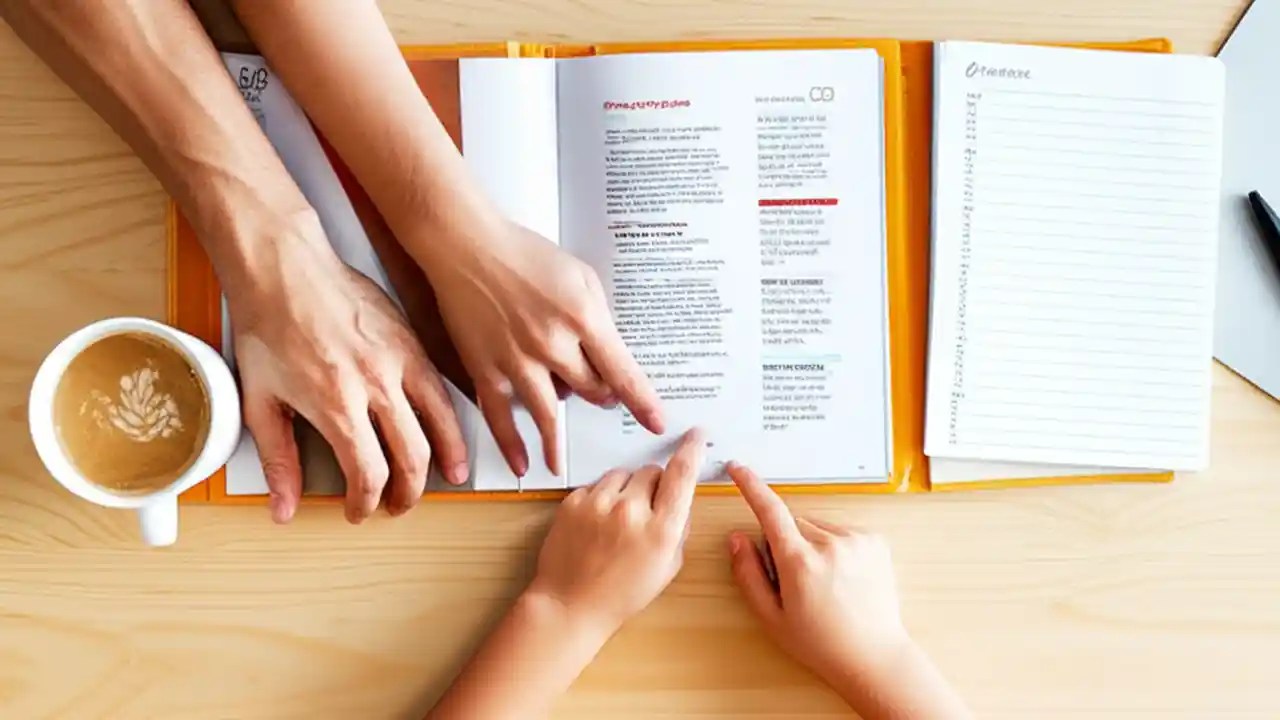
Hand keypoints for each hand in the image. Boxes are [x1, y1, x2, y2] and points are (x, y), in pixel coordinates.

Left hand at [226, 211, 466, 523]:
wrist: (284, 269)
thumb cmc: (268, 328)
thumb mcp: (260, 400)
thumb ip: (278, 460)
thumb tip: (282, 508)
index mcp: (335, 404)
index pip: (368, 474)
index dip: (366, 503)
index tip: (358, 509)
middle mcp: (374, 385)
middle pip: (412, 457)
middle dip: (409, 492)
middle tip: (398, 503)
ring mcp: (399, 360)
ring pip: (441, 422)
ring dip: (449, 457)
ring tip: (451, 475)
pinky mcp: (411, 340)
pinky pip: (441, 387)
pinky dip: (451, 415)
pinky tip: (448, 429)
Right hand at [418, 214, 663, 476]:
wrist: (467, 245)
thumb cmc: (526, 255)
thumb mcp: (580, 275)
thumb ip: (596, 317)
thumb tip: (608, 354)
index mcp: (583, 317)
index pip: (622, 372)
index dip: (641, 402)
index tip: (655, 422)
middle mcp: (553, 343)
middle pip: (590, 391)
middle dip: (601, 398)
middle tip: (603, 400)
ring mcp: (517, 360)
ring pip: (550, 412)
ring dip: (559, 439)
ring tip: (561, 458)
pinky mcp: (485, 369)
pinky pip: (501, 418)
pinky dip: (512, 445)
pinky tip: (522, 464)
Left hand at [526, 428, 704, 635]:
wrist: (570, 605)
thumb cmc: (621, 593)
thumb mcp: (666, 567)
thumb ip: (679, 528)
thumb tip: (682, 499)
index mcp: (660, 530)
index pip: (683, 474)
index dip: (693, 450)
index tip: (696, 436)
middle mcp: (630, 511)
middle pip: (652, 471)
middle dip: (653, 485)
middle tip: (645, 510)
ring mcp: (598, 504)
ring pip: (623, 474)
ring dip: (625, 489)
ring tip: (617, 521)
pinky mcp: (573, 501)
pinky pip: (596, 485)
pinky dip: (600, 498)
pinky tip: (596, 524)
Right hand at [725, 462, 908, 685]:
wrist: (872, 656)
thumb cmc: (821, 643)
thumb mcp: (771, 617)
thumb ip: (748, 573)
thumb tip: (737, 539)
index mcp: (800, 563)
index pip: (770, 511)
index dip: (751, 487)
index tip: (738, 469)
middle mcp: (830, 545)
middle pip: (792, 523)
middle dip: (786, 542)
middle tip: (795, 579)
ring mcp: (856, 540)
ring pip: (816, 526)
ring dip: (812, 543)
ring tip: (824, 581)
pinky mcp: (874, 540)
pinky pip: (840, 531)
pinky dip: (835, 546)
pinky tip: (842, 576)